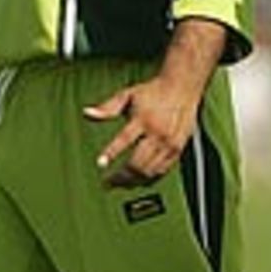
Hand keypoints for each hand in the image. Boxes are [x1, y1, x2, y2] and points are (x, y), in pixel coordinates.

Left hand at [83, 75, 197, 187]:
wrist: (182, 87)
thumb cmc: (154, 91)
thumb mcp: (128, 95)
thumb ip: (107, 107)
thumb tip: (88, 112)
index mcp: (143, 118)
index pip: (124, 139)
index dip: (111, 153)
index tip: (101, 164)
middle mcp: (158, 133)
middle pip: (138, 162)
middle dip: (121, 176)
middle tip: (109, 182)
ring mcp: (169, 143)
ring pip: (149, 171)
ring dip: (133, 180)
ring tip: (121, 183)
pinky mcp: (177, 149)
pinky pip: (162, 171)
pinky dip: (149, 178)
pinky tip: (139, 179)